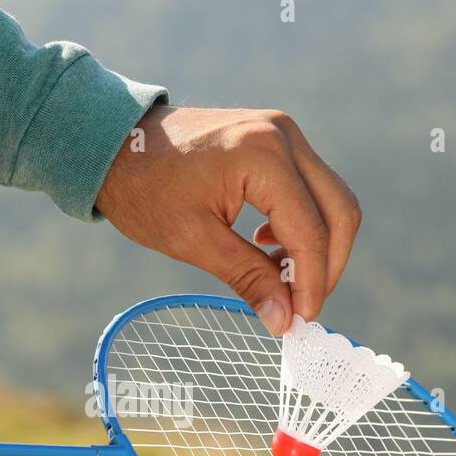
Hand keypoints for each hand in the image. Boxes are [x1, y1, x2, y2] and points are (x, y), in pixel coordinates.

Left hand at [96, 105, 361, 332]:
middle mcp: (284, 136)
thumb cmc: (144, 189)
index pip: (311, 231)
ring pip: (331, 200)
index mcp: (263, 156)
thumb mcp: (193, 241)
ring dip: (317, 247)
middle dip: (327, 266)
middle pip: (339, 211)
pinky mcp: (276, 140)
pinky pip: (310, 189)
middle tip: (301, 308)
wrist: (116, 144)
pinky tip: (266, 248)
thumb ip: (247, 278)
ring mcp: (283, 134)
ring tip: (280, 282)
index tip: (301, 322)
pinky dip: (302, 225)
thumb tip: (285, 321)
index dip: (313, 284)